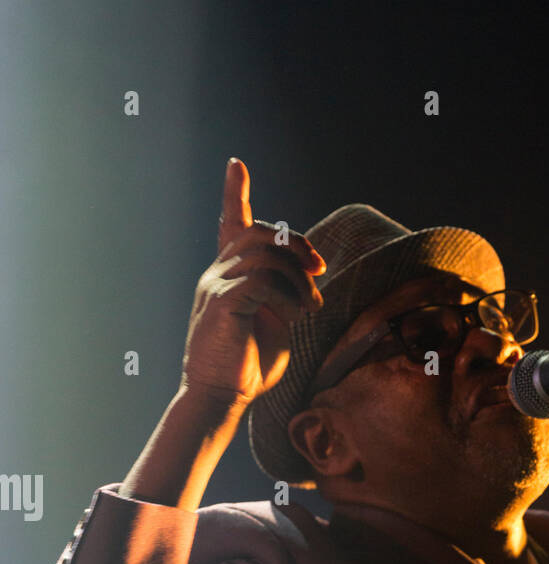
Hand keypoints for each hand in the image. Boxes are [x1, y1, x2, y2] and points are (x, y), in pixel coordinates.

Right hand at [180, 158, 325, 408]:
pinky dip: (287, 295)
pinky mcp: (223, 303)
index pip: (230, 225)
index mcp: (227, 275)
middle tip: (318, 272)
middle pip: (260, 233)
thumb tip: (308, 280)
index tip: (236, 166)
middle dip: (297, 245)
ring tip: (309, 308)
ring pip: (266, 254)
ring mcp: (216, 286)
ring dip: (298, 278)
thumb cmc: (247, 368)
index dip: (234, 194)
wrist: (219, 398)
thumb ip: (284, 297)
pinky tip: (295, 317)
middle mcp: (217, 274)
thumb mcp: (273, 324)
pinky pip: (262, 280)